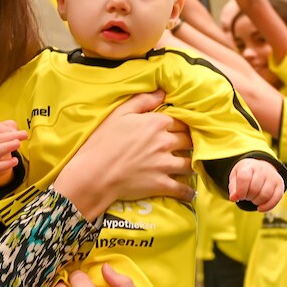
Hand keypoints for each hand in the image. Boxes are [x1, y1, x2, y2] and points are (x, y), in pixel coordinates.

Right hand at [0, 121, 27, 186]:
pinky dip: (7, 164)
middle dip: (11, 136)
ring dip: (7, 147)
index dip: (6, 129)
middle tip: (24, 135)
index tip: (17, 130)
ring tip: (18, 144)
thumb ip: (9, 127)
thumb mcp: (1, 132)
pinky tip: (15, 160)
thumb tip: (16, 130)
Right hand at [54, 90, 193, 219]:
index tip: (181, 128)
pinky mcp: (162, 184)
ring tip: (192, 166)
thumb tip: (162, 92)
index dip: (181, 124)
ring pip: (189, 163)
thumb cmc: (102, 141)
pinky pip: (182, 188)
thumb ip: (142, 101)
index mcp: (156, 123)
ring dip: (192, 164)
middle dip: (189, 142)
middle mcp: (165, 142)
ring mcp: (165, 164)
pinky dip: (188, 192)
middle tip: (188, 145)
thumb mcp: (118, 113)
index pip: (180, 120)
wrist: (94, 173)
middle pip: (188, 140)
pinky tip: (190, 193)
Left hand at [229, 159, 284, 211]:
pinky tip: (260, 208)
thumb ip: (233, 188)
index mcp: (248, 166)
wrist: (261, 166)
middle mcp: (262, 169)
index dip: (240, 191)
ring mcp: (272, 177)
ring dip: (256, 202)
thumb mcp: (235, 177)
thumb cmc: (246, 174)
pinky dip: (267, 207)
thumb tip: (233, 198)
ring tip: (253, 199)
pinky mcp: (280, 184)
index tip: (239, 196)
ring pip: (265, 195)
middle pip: (254, 189)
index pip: (244, 178)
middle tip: (246, 196)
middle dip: (248, 197)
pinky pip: (276, 198)